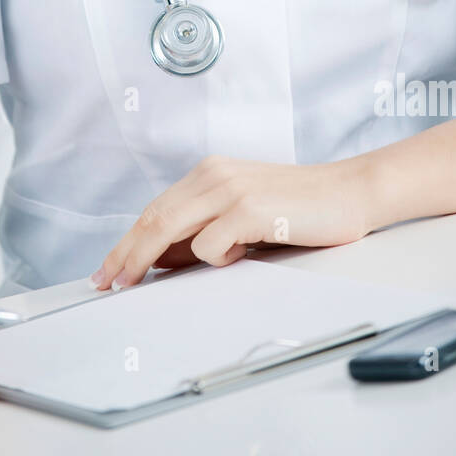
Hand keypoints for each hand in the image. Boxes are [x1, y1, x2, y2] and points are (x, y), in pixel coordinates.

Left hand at [89, 154, 371, 290]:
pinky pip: (209, 244)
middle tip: (104, 283)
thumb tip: (161, 259)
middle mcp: (214, 175)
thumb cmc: (300, 207)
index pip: (155, 209)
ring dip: (149, 259)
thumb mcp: (243, 214)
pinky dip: (213, 258)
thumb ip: (204, 229)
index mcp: (209, 173)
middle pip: (153, 218)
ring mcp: (230, 190)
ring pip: (169, 228)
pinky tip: (239, 255)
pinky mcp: (249, 209)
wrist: (351, 191)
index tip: (108, 269)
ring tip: (138, 282)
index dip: (127, 241)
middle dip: (124, 253)